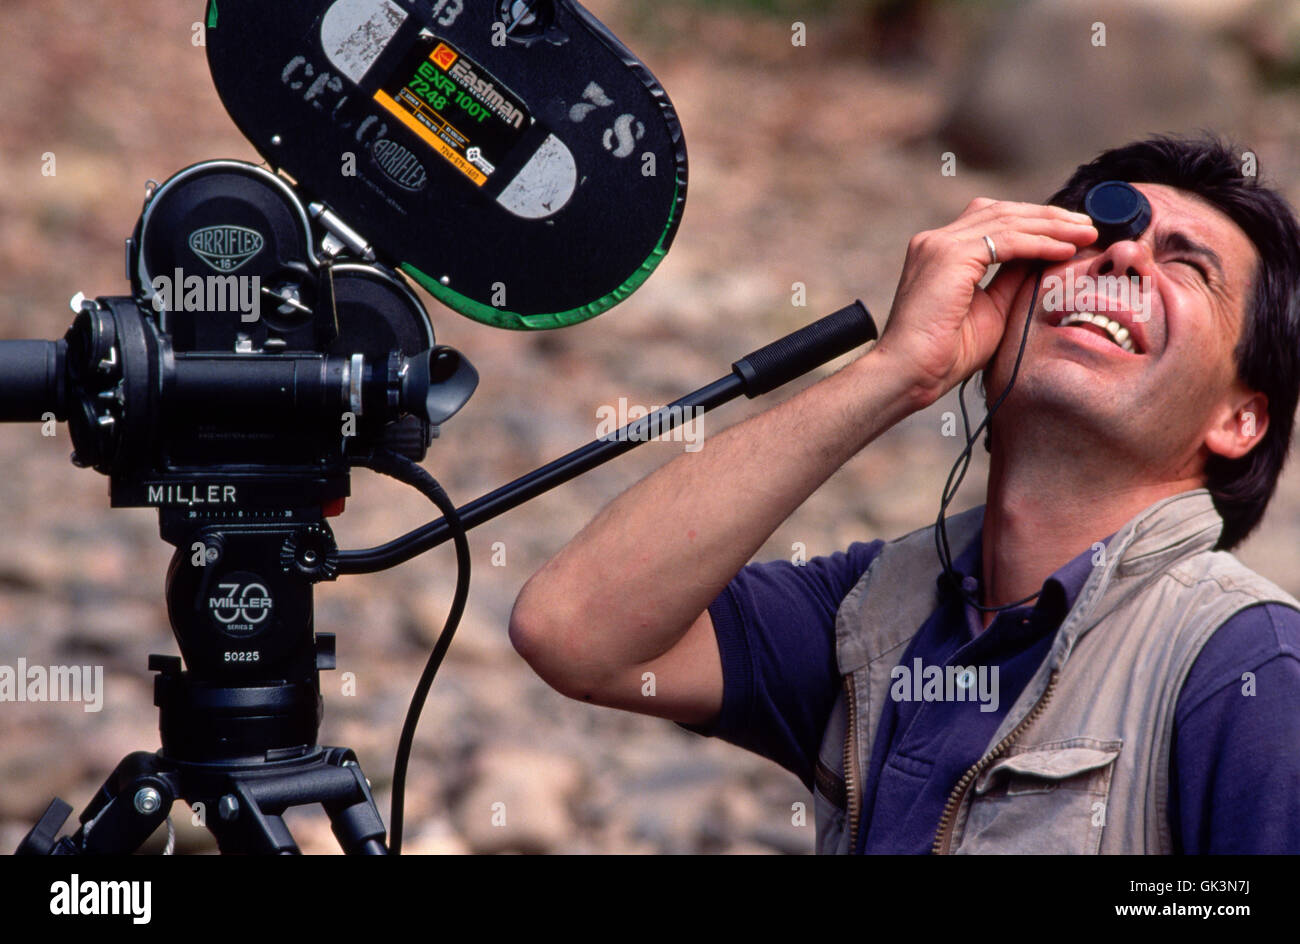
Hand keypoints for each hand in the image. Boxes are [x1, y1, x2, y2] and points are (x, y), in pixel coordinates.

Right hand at [872, 198, 1096, 408]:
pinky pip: (1006, 239)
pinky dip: (1040, 241)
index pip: (992, 220)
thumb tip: (1045, 256)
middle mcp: (935, 240)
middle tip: (1086, 226)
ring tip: (1085, 233)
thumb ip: (1012, 279)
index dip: (1034, 222)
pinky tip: (1066, 248)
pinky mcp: (949, 255)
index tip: (1070, 233)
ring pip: (1007, 219)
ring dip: (1051, 224)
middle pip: (1002, 211)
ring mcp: (939, 244)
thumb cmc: (945, 354)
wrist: (910, 373)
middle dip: (1048, 216)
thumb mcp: (991, 309)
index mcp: (940, 251)